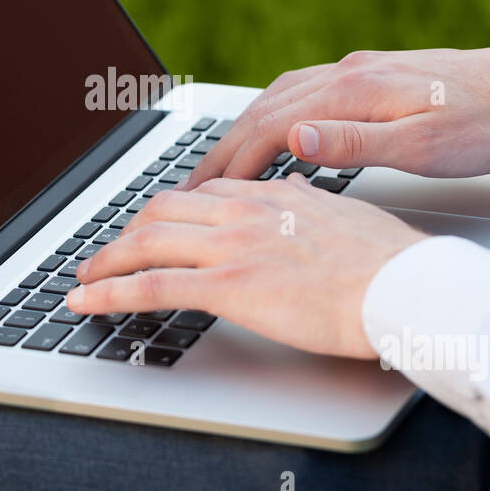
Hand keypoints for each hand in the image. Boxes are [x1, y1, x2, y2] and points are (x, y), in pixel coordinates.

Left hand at [67, 174, 427, 358]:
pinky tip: (86, 303)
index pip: (198, 194)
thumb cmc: (388, 262)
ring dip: (104, 262)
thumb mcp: (345, 214)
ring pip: (145, 243)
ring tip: (82, 280)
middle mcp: (243, 212)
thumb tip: (293, 186)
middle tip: (105, 254)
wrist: (407, 287)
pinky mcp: (227, 285)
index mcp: (271, 197)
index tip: (146, 227)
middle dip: (124, 234)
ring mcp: (231, 246)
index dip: (163, 213)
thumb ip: (310, 199)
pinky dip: (108, 294)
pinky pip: (150, 286)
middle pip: (160, 212)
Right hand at [182, 36, 489, 186]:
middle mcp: (345, 73)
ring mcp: (355, 71)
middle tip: (187, 187)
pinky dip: (270, 117)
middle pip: (262, 110)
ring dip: (241, 132)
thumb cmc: (488, 123)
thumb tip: (293, 138)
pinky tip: (272, 134)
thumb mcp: (426, 147)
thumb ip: (356, 144)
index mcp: (353, 90)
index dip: (230, 164)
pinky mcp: (368, 76)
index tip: (199, 195)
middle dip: (221, 149)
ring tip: (217, 167)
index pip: (268, 127)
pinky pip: (300, 93)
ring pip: (277, 98)